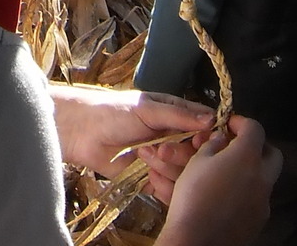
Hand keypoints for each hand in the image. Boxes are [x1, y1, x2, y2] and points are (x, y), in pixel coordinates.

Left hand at [49, 85, 215, 196]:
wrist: (84, 134)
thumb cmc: (114, 113)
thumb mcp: (148, 109)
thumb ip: (179, 115)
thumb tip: (213, 118)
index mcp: (175, 116)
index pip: (204, 127)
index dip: (207, 135)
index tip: (201, 140)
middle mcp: (173, 139)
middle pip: (197, 153)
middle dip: (182, 153)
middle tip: (161, 148)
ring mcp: (164, 160)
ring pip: (185, 172)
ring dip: (167, 166)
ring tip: (144, 155)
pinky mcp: (153, 180)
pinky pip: (170, 188)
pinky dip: (162, 183)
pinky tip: (146, 172)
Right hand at [156, 117, 282, 245]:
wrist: (198, 238)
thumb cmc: (194, 194)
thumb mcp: (197, 162)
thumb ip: (212, 146)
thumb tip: (221, 139)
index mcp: (247, 157)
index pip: (255, 129)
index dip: (241, 122)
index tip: (228, 124)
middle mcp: (263, 177)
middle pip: (273, 154)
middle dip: (258, 147)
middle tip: (238, 148)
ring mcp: (265, 200)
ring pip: (267, 178)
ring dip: (253, 171)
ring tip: (230, 174)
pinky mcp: (261, 219)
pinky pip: (260, 198)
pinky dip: (249, 192)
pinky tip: (229, 197)